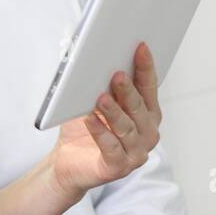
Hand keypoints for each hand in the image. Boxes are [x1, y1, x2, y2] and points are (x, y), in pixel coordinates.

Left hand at [50, 42, 161, 199]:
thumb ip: (100, 85)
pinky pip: (111, 148)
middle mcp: (146, 133)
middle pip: (139, 108)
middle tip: (117, 74)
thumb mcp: (92, 103)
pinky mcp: (118, 167)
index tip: (140, 48)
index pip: (149, 88)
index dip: (145, 68)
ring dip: (113, 111)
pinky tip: (90, 119)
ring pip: (126, 128)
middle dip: (128, 90)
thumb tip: (94, 58)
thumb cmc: (83, 130)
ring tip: (100, 97)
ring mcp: (135, 152)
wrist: (66, 163)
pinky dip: (100, 132)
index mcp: (146, 115)